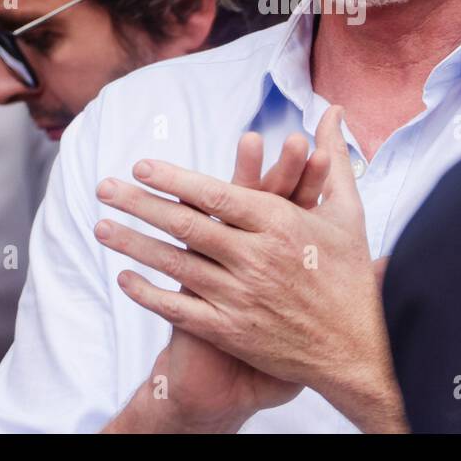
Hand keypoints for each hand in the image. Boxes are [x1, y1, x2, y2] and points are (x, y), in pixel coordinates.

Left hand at [99, 130, 328, 432]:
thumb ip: (332, 159)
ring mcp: (241, 297)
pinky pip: (180, 309)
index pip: (215, 194)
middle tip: (104, 186)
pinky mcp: (233, 332)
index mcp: (280, 223)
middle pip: (185, 225)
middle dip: (139, 203)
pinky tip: (125, 278)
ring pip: (175, 264)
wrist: (360, 348)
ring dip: (133, 244)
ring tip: (100, 227)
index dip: (174, 179)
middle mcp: (256, 258)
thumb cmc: (351, 274)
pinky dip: (149, 293)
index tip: (141, 165)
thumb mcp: (347, 211)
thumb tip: (333, 111)